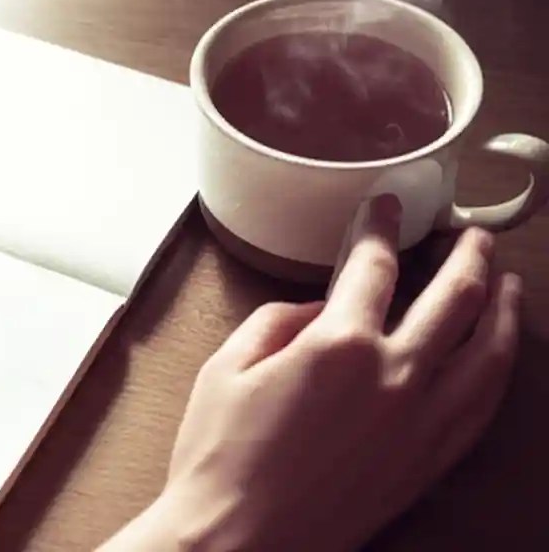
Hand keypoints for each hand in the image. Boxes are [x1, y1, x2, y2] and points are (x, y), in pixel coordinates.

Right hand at [106, 195, 521, 550]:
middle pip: (454, 299)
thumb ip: (276, 321)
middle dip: (468, 257)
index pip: (373, 268)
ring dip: (504, 310)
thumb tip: (312, 309)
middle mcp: (394, 378)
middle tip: (473, 236)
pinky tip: (499, 358)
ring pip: (488, 352)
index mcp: (338, 345)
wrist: (238, 542)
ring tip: (509, 284)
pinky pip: (483, 406)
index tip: (384, 211)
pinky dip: (499, 371)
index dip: (380, 230)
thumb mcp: (226, 368)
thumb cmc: (221, 459)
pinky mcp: (427, 463)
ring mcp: (420, 423)